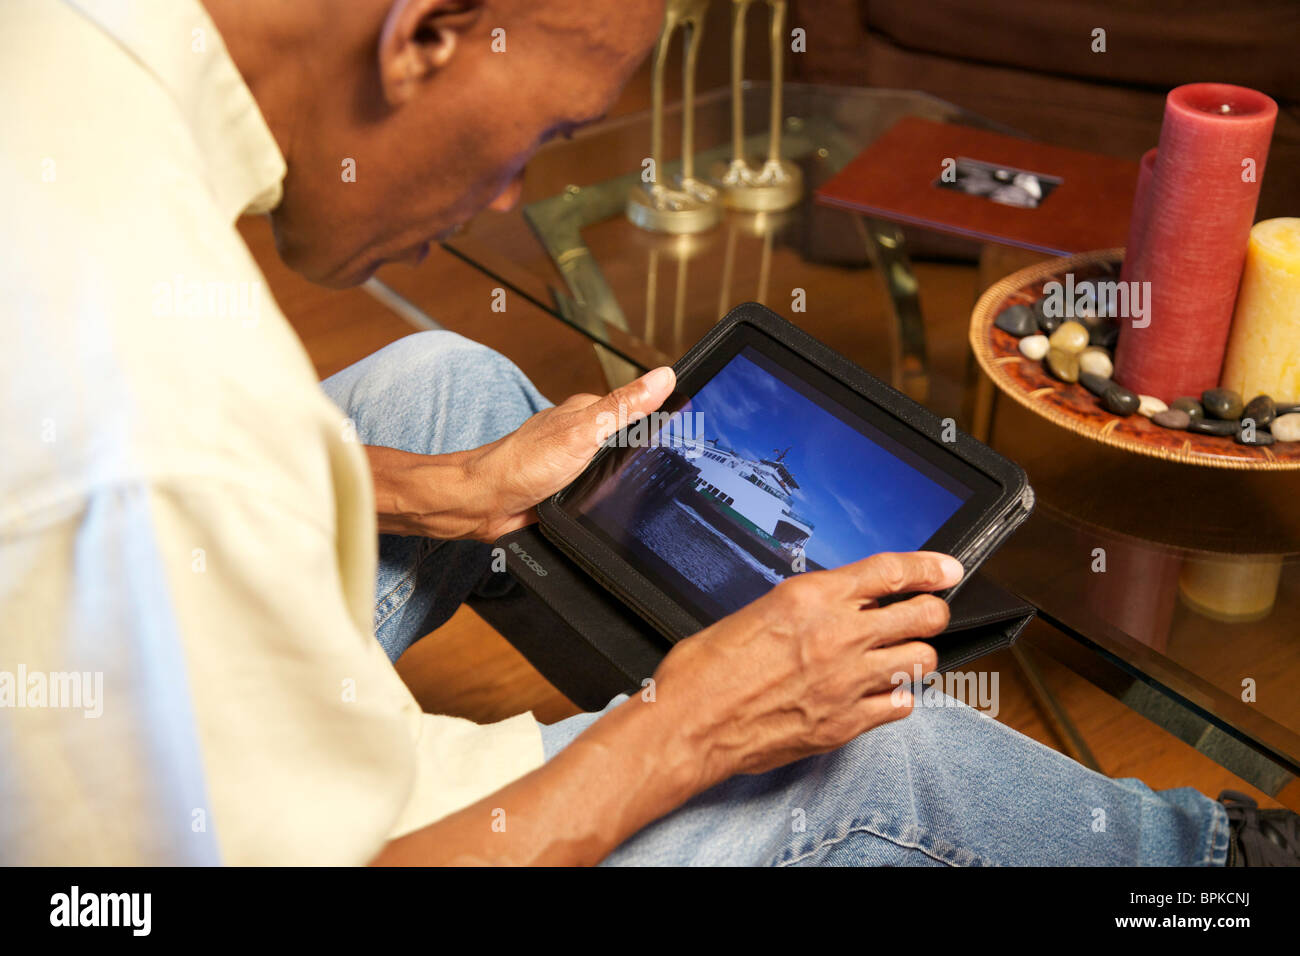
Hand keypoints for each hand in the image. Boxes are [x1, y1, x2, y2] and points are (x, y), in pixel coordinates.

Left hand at [461, 365, 675, 541]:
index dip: (670, 413)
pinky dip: (614, 501)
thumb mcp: (583, 431)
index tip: (699, 418)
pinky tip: (624, 508)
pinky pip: (603, 495)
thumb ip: (623, 406)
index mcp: (590, 412)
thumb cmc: (522, 464)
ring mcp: (578, 465)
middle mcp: (585, 436)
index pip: (641, 406)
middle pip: (634, 440)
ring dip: (634, 480)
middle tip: (687, 459)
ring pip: (620, 470)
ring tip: (662, 486)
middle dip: (656, 451)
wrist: (484, 505)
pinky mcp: (571, 493)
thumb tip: (663, 376)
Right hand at [653, 550, 961, 787]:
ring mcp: (847, 682)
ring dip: (916, 655)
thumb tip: (835, 604)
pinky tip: (879, 693)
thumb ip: (806, 606)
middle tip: (929, 613)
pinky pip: (901, 706)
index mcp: (811, 598)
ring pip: (921, 660)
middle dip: (933, 612)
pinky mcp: (846, 724)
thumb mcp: (757, 611)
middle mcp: (837, 636)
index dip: (929, 567)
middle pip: (923, 615)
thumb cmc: (706, 670)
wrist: (689, 724)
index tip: (946, 569)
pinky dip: (897, 697)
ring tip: (899, 655)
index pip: (892, 572)